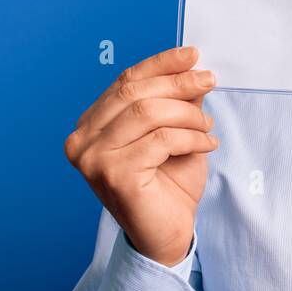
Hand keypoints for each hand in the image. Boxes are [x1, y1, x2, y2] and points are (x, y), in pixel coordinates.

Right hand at [64, 45, 218, 266]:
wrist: (166, 236)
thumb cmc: (167, 185)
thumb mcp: (175, 133)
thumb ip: (176, 102)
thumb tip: (192, 67)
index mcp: (90, 126)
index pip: (125, 82)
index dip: (160, 64)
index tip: (192, 54)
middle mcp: (82, 140)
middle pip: (135, 93)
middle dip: (178, 83)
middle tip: (209, 80)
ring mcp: (93, 158)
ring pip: (148, 113)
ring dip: (188, 114)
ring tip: (208, 125)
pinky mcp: (113, 175)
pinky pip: (161, 140)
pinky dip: (191, 137)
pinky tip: (207, 144)